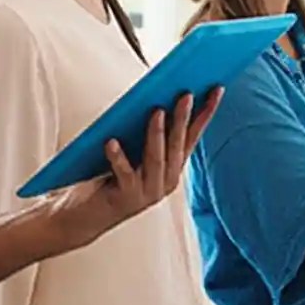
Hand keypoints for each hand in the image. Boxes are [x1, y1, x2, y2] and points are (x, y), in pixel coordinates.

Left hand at [49, 88, 224, 247]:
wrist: (89, 215)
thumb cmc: (112, 177)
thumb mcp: (136, 153)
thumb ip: (149, 134)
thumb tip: (155, 99)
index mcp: (172, 167)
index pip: (193, 136)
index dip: (206, 113)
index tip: (216, 90)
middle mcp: (166, 180)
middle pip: (177, 145)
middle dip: (183, 119)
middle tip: (186, 95)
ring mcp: (148, 191)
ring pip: (156, 158)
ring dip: (157, 134)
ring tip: (157, 111)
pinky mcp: (126, 197)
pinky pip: (123, 173)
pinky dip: (118, 156)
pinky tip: (111, 141)